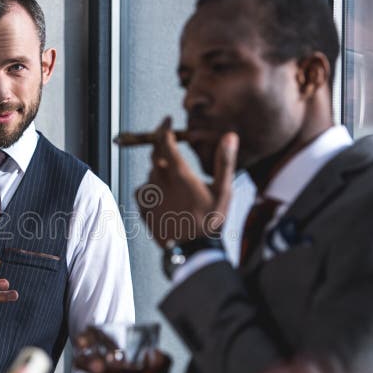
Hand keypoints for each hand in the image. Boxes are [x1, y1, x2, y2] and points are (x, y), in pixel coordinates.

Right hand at [75, 328, 171, 372]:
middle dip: (87, 362)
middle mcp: (101, 369)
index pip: (92, 340)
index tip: (84, 342)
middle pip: (82, 360)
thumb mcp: (160, 368)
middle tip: (99, 366)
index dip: (85, 339)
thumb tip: (156, 355)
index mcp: (112, 354)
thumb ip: (158, 360)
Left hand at [136, 117, 237, 246]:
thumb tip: (230, 136)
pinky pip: (142, 191)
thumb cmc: (210, 221)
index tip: (167, 121)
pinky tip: (164, 197)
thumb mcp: (223, 191)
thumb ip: (225, 161)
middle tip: (169, 146)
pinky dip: (151, 189)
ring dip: (159, 172)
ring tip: (174, 183)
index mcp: (179, 175)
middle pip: (154, 156)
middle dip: (161, 148)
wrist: (192, 251)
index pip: (164, 142)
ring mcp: (149, 196)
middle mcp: (160, 182)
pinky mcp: (142, 209)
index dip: (164, 128)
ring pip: (150, 174)